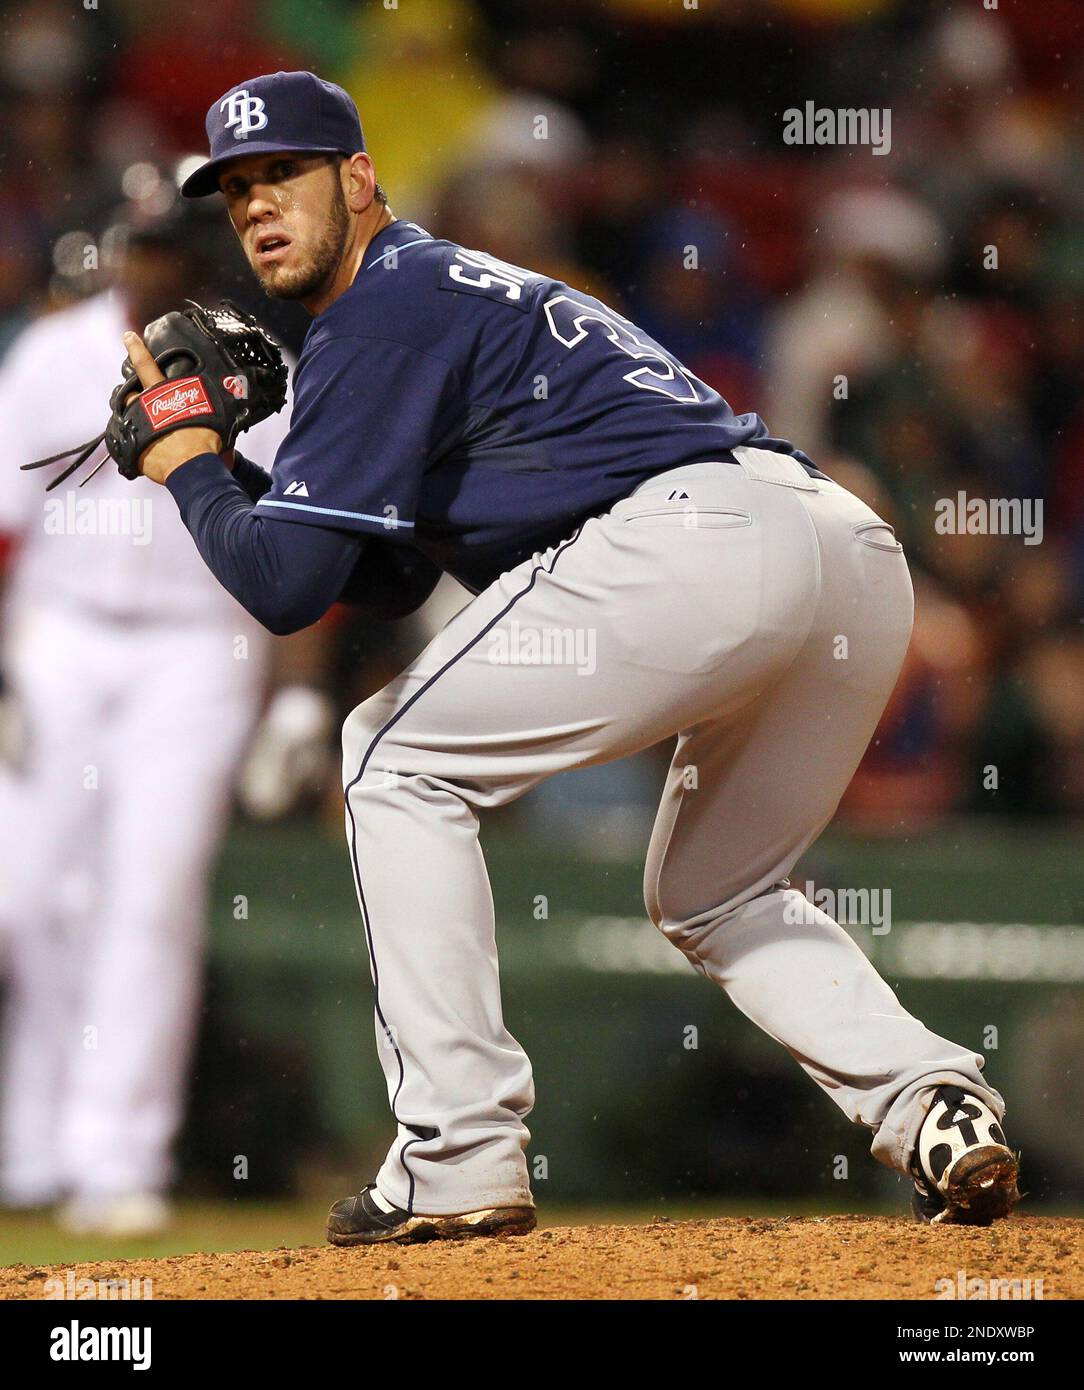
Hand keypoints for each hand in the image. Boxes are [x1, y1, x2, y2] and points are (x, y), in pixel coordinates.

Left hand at [123, 331, 227, 484]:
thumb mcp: (215, 420)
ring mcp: (135, 426)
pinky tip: (143, 454)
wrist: (192, 467)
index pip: (146, 364)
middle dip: (133, 396)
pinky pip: (126, 444)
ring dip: (132, 420)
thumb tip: (231, 401)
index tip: (128, 336)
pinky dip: (132, 447)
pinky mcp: (130, 448)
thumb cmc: (207, 444)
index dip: (136, 348)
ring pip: (125, 416)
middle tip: (145, 405)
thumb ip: (213, 412)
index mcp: (165, 393)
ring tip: (146, 432)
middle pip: (130, 393)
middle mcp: (145, 405)